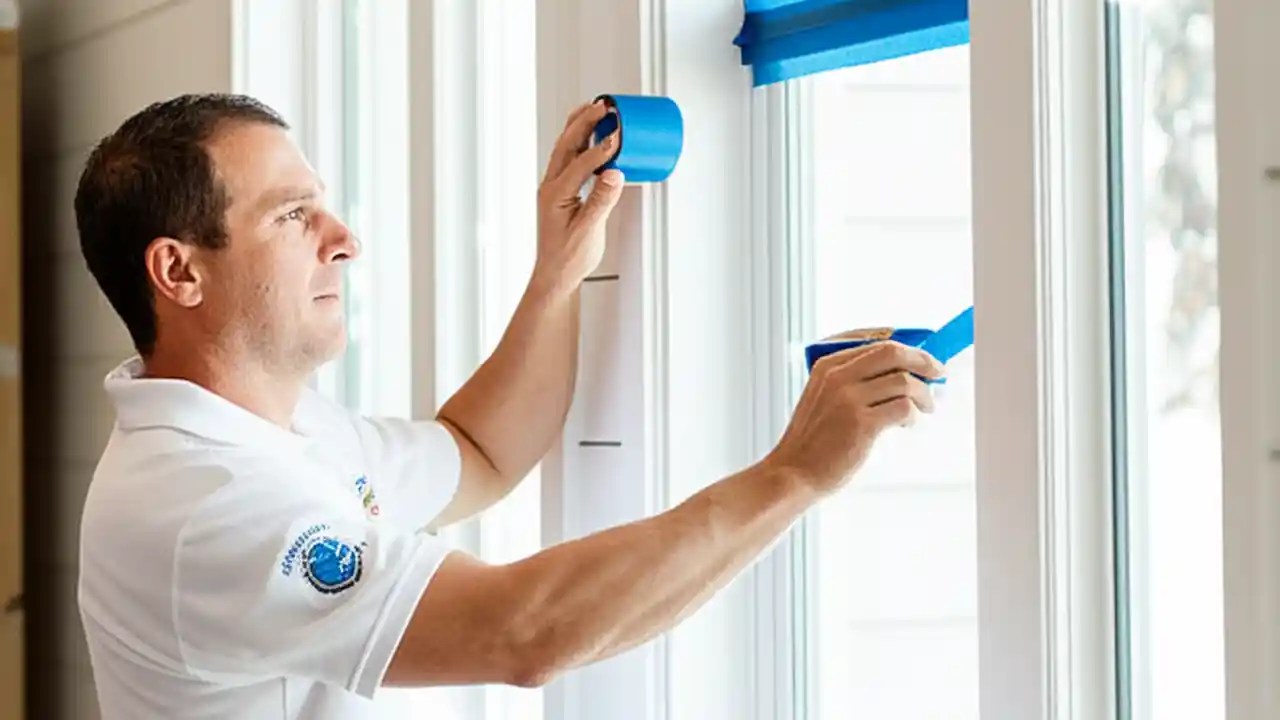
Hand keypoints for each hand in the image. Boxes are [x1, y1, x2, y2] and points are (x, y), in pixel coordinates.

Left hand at [534, 100, 625, 292]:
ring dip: (580, 127)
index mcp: (555, 195)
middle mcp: (551, 187)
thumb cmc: (567, 259)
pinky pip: (570, 160)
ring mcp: (555, 189)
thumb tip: (614, 173)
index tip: (619, 136)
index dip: (601, 149)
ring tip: (595, 111)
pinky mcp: (562, 193)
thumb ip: (602, 200)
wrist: (555, 276)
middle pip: (567, 144)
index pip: (580, 163)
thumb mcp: (588, 231)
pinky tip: (594, 141)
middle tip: (602, 106)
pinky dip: (582, 144)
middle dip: (584, 122)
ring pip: (565, 148)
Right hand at [765, 341, 944, 495]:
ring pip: (904, 380)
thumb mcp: (822, 398)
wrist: (794, 472)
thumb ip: (851, 381)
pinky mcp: (862, 424)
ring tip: (925, 406)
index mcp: (827, 366)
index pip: (876, 342)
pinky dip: (913, 414)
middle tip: (938, 373)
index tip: (922, 356)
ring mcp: (849, 399)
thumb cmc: (812, 441)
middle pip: (893, 352)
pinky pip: (903, 408)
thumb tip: (900, 372)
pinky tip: (907, 423)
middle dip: (923, 360)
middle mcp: (838, 377)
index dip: (907, 347)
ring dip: (923, 394)